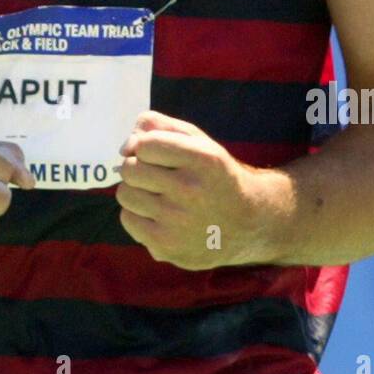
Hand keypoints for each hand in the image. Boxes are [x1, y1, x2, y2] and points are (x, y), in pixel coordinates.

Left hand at [115, 111, 275, 268]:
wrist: (248, 225)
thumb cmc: (215, 176)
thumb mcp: (200, 141)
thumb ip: (161, 126)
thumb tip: (126, 145)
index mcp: (203, 159)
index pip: (145, 145)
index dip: (146, 147)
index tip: (158, 154)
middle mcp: (191, 190)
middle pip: (130, 169)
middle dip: (137, 167)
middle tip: (156, 175)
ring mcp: (178, 222)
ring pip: (125, 194)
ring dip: (136, 191)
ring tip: (157, 195)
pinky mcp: (167, 247)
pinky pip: (128, 220)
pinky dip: (137, 215)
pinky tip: (158, 215)